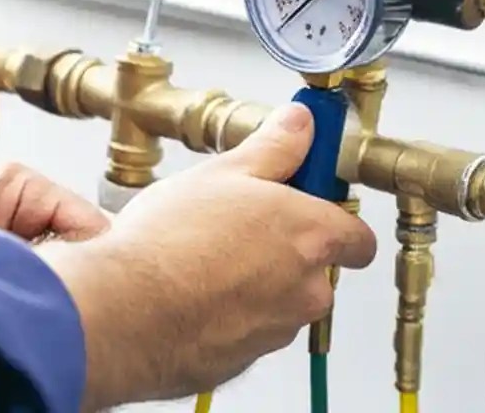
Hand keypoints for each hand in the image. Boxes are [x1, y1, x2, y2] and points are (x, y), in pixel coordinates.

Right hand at [38, 104, 376, 409]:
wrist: (125, 310)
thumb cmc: (170, 242)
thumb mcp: (223, 172)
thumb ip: (274, 147)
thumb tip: (298, 123)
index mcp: (311, 236)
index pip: (359, 237)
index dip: (333, 219)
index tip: (306, 200)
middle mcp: (306, 289)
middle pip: (314, 271)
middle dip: (283, 253)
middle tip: (238, 228)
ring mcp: (275, 331)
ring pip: (277, 304)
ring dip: (251, 285)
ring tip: (200, 259)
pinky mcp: (241, 361)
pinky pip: (242, 333)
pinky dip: (223, 316)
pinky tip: (186, 293)